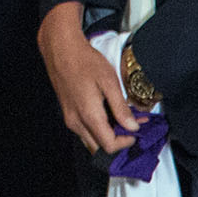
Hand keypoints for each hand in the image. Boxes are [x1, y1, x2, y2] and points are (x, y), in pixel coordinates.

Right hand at [37, 2, 136, 154]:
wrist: (61, 49)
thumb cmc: (85, 61)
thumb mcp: (109, 82)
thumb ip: (121, 108)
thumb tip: (132, 127)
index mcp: (88, 115)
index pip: (109, 146)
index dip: (125, 143)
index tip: (136, 132)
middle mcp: (76, 121)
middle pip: (99, 147)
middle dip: (118, 140)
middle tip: (132, 126)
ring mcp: (70, 118)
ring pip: (91, 140)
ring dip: (108, 135)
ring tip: (122, 119)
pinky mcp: (68, 113)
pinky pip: (84, 130)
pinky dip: (98, 128)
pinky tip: (108, 113)